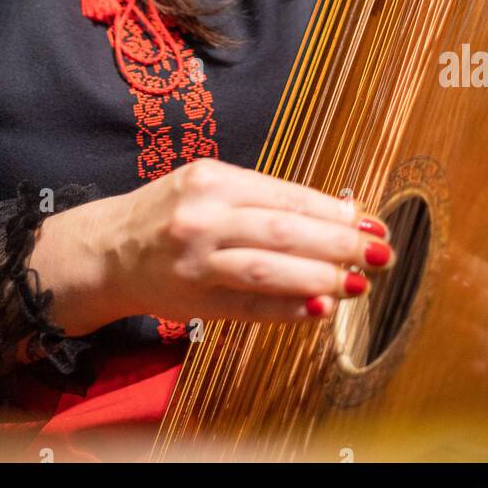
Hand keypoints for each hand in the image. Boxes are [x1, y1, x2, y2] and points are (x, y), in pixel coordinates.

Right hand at [32, 159, 393, 336]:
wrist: (108, 250)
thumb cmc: (170, 215)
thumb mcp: (210, 187)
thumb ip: (265, 199)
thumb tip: (339, 213)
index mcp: (212, 178)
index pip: (286, 194)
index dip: (333, 210)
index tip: (370, 221)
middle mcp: (202, 214)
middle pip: (283, 229)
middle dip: (338, 242)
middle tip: (379, 252)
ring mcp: (195, 259)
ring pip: (268, 268)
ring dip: (321, 277)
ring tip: (359, 282)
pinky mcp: (192, 299)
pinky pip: (249, 306)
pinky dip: (288, 308)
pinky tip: (320, 308)